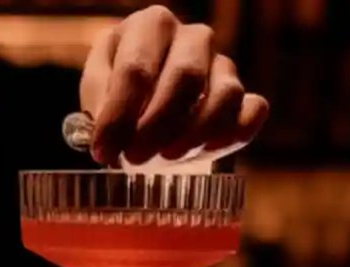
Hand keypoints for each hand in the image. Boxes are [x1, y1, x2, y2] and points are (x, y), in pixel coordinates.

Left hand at [80, 5, 268, 165]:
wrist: (147, 105)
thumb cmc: (118, 92)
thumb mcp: (96, 90)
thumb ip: (99, 105)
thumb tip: (108, 133)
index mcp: (151, 25)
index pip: (137, 70)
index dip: (119, 116)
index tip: (104, 150)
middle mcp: (193, 37)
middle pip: (186, 78)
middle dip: (157, 125)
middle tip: (135, 158)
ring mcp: (223, 65)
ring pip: (225, 95)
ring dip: (195, 134)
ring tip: (166, 157)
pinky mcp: (245, 96)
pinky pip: (253, 111)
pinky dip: (234, 134)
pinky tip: (206, 150)